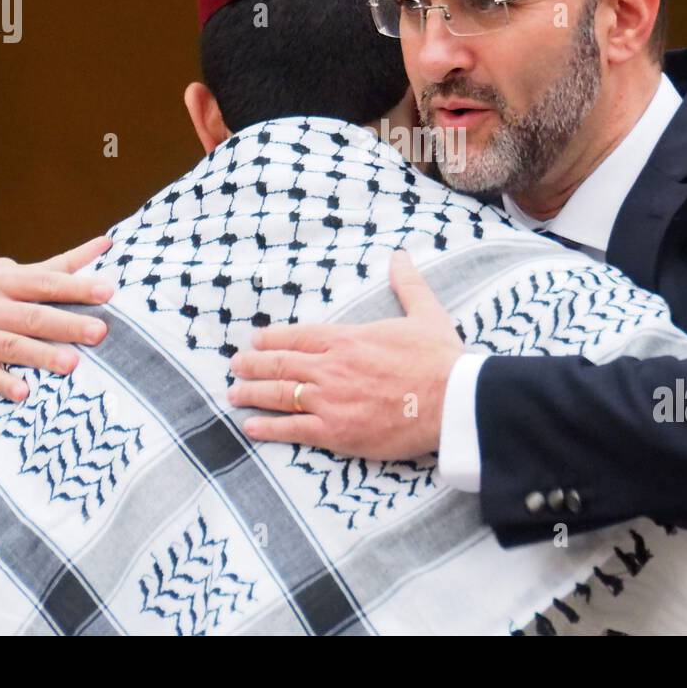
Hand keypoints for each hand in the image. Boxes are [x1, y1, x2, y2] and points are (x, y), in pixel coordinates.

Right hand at [0, 236, 114, 400]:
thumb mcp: (15, 275)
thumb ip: (60, 266)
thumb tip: (105, 244)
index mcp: (3, 281)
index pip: (45, 283)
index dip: (76, 288)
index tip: (107, 292)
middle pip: (32, 317)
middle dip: (67, 325)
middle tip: (100, 332)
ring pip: (10, 346)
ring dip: (41, 356)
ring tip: (72, 364)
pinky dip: (3, 384)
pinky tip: (24, 392)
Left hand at [227, 251, 462, 458]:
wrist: (452, 401)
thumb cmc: (441, 359)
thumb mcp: (425, 312)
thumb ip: (407, 285)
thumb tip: (400, 256)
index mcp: (347, 339)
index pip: (297, 335)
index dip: (272, 338)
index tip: (255, 340)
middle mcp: (330, 367)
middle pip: (280, 364)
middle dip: (252, 364)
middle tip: (235, 366)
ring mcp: (330, 400)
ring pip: (279, 395)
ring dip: (252, 393)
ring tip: (234, 393)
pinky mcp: (336, 432)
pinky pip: (292, 429)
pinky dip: (268, 428)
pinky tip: (250, 427)